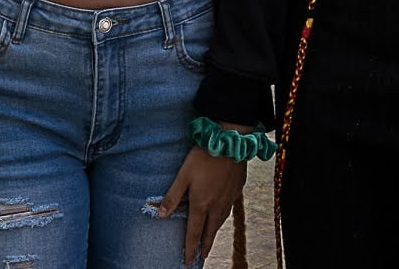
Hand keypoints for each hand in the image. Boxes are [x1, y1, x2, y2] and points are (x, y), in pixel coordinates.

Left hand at [159, 145, 246, 265]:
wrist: (231, 141)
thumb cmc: (204, 156)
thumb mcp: (184, 175)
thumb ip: (172, 196)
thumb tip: (160, 215)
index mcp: (201, 204)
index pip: (194, 232)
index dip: (190, 248)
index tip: (189, 261)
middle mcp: (217, 205)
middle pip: (210, 231)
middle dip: (205, 246)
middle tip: (202, 257)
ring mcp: (229, 198)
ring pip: (221, 221)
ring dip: (214, 233)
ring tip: (210, 239)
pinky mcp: (238, 189)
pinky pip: (230, 208)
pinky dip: (223, 217)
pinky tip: (222, 214)